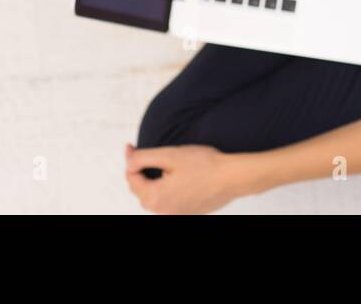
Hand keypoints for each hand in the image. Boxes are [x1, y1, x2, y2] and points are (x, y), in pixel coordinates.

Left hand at [124, 142, 247, 213]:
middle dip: (139, 172)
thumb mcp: (170, 155)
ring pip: (155, 196)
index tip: (131, 146)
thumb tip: (128, 162)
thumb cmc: (204, 165)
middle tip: (142, 154)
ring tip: (161, 166)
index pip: (131, 177)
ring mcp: (176, 214)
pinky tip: (178, 177)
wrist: (232, 177)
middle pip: (141, 190)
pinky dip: (167, 189)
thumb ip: (143, 158)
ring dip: (153, 182)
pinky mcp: (188, 212)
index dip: (130, 159)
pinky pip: (170, 201)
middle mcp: (162, 211)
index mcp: (154, 197)